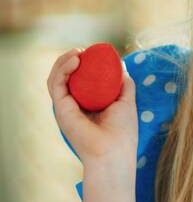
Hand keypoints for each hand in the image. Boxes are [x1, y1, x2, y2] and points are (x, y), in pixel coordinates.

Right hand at [47, 49, 138, 171]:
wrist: (114, 151)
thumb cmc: (122, 132)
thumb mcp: (126, 101)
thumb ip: (123, 84)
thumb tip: (121, 66)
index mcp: (86, 104)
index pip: (77, 80)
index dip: (80, 64)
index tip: (90, 53)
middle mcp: (73, 105)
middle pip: (63, 77)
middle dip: (69, 60)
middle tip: (81, 51)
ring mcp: (65, 107)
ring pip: (56, 78)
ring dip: (63, 61)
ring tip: (77, 53)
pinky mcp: (61, 109)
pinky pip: (56, 84)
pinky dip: (63, 70)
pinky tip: (76, 61)